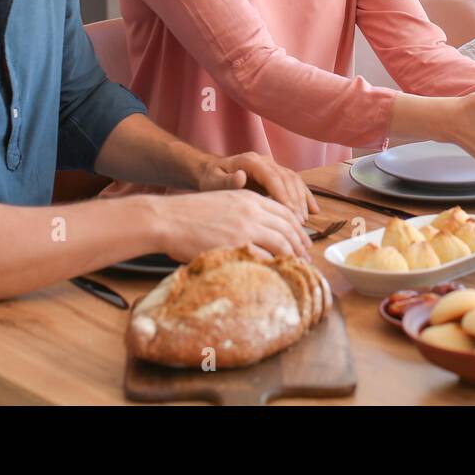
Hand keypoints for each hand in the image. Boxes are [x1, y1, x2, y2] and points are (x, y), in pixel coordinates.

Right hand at [149, 189, 311, 261]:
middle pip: (289, 228)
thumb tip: (260, 230)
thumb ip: (244, 212)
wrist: (167, 218)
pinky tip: (278, 275)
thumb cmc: (189, 214)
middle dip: (301, 244)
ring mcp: (246, 228)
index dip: (298, 228)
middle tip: (307, 258)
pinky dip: (275, 267)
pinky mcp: (237, 245)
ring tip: (297, 268)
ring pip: (282, 244)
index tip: (303, 240)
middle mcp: (253, 210)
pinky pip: (265, 258)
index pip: (285, 212)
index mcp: (250, 199)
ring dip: (293, 257)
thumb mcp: (223, 203)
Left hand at [194, 151, 318, 222]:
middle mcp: (265, 161)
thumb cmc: (211, 178)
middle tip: (299, 222)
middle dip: (295, 201)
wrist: (211, 170)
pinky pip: (296, 184)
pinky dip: (306, 196)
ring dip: (302, 200)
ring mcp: (273, 167)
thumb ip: (227, 182)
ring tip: (303, 221)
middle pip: (287, 179)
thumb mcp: (213, 181)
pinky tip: (314, 211)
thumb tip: (241, 177)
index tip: (290, 212)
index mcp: (251, 161)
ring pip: (294, 181)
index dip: (283, 193)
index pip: (272, 176)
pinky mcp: (277, 175)